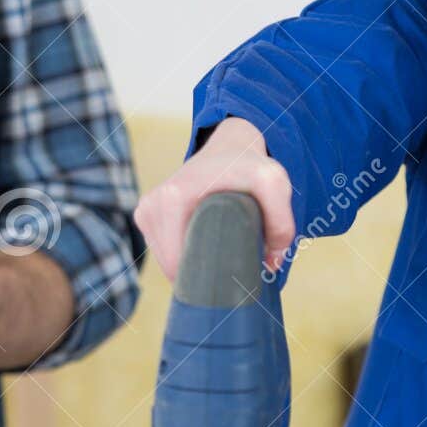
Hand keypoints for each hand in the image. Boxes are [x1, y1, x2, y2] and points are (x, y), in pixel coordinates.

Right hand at [134, 116, 296, 282]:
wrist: (229, 148)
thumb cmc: (249, 166)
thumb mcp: (273, 184)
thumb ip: (282, 223)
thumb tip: (270, 265)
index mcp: (172, 200)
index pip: (177, 264)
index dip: (205, 279)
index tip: (232, 276)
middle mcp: (151, 206)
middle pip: (171, 267)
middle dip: (201, 274)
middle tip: (232, 265)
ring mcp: (145, 211)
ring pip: (167, 262)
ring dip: (192, 265)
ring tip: (220, 250)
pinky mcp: (146, 216)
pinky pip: (164, 251)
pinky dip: (185, 254)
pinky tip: (204, 243)